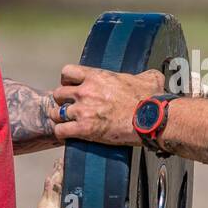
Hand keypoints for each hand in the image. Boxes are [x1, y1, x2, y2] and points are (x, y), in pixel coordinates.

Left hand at [50, 65, 164, 145]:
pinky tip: (68, 135)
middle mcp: (86, 92)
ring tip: (67, 122)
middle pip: (58, 93)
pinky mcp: (84, 129)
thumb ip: (142, 75)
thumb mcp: (148, 79)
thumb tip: (149, 76)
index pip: (67, 72)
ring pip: (56, 113)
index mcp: (97, 77)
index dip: (67, 80)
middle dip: (62, 100)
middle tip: (70, 106)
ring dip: (60, 118)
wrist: (151, 119)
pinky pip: (61, 131)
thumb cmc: (150, 101)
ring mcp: (83, 111)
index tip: (72, 86)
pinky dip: (62, 133)